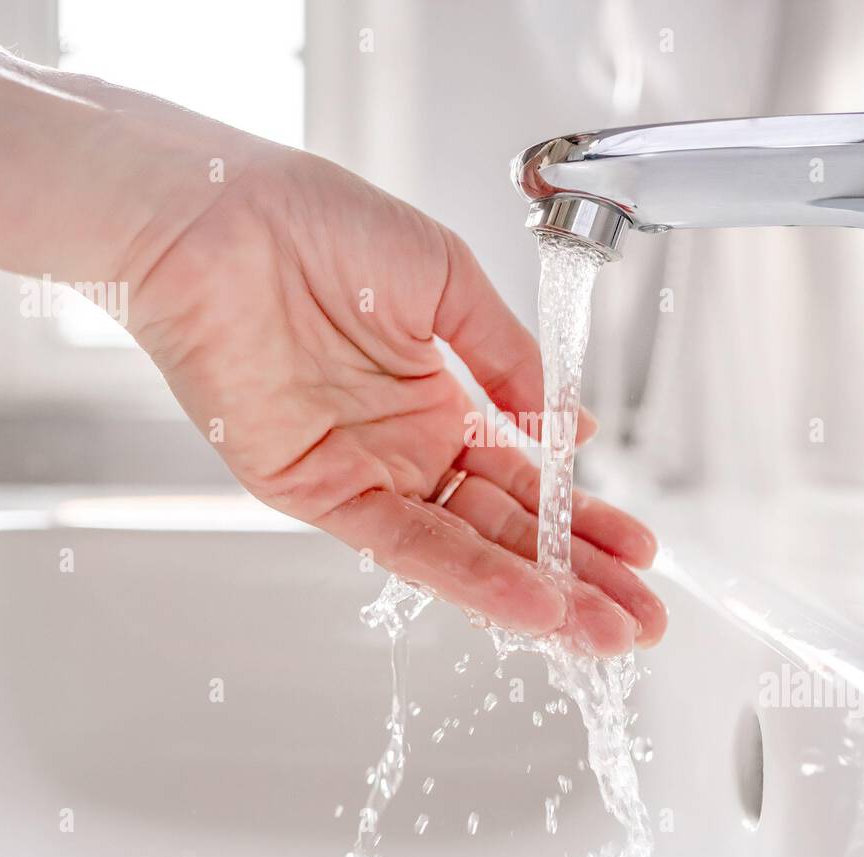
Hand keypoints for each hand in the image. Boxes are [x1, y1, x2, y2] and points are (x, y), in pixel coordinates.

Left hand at [127, 147, 666, 653]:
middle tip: (640, 618)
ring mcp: (363, 474)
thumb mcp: (448, 281)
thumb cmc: (318, 224)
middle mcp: (404, 448)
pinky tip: (534, 603)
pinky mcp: (316, 491)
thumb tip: (568, 426)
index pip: (522, 480)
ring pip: (464, 550)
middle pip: (504, 529)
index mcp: (437, 400)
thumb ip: (509, 360)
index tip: (638, 548)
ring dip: (539, 594)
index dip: (582, 517)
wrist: (224, 219)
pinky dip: (471, 577)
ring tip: (608, 630)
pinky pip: (405, 544)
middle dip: (578, 575)